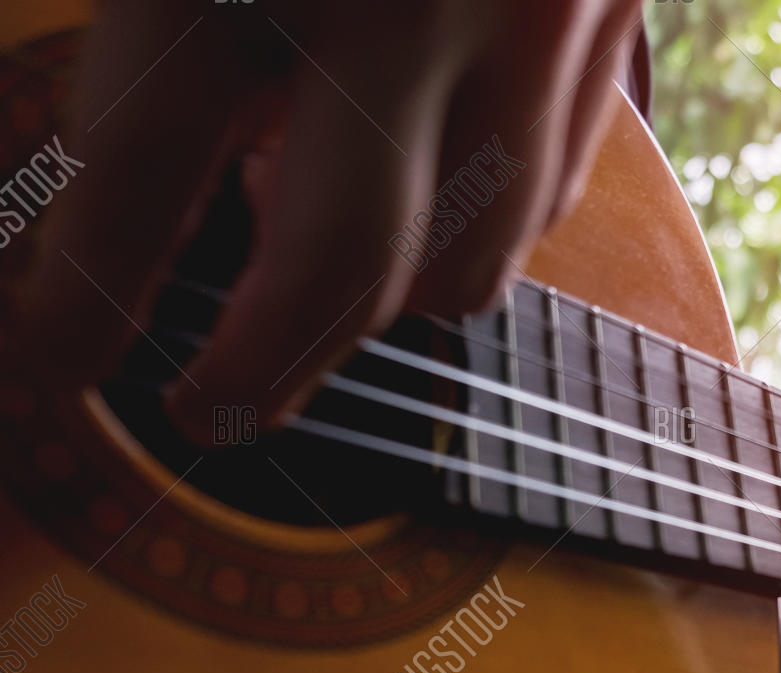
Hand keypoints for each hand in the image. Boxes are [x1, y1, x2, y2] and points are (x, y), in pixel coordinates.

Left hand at [5, 0, 640, 440]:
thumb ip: (157, 19)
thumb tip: (158, 136)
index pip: (140, 179)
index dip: (84, 303)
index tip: (45, 375)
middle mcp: (410, 7)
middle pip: (336, 263)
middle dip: (262, 363)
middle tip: (212, 412)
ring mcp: (533, 19)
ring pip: (471, 251)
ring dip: (385, 307)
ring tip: (320, 318)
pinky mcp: (612, 12)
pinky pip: (558, 177)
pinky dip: (493, 224)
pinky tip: (440, 210)